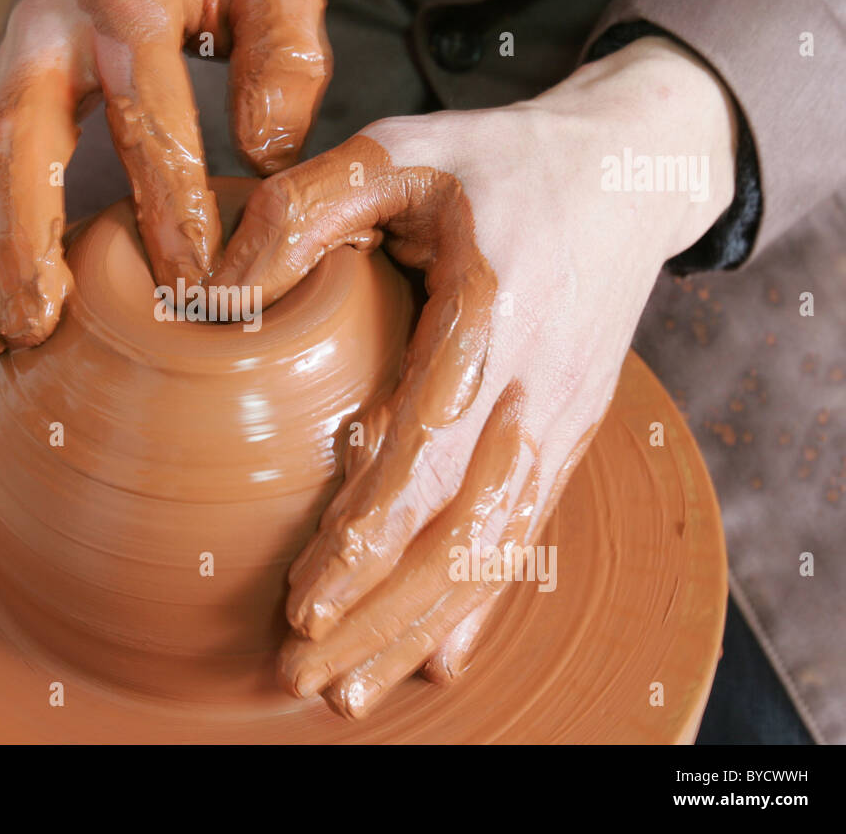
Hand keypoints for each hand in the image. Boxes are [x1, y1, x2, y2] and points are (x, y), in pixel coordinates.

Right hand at [0, 0, 329, 355]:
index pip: (146, 102)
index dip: (169, 195)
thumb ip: (287, 56)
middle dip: (29, 233)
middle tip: (43, 322)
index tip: (195, 282)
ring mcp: (17, 68)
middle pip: (26, 134)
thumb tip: (267, 155)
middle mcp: (54, 32)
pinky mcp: (6, 105)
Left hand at [215, 37, 738, 717]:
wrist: (628, 175)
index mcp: (496, 316)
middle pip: (463, 531)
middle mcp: (541, 388)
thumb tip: (217, 290)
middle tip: (304, 676)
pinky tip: (436, 654)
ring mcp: (563, 421)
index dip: (370, 536)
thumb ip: (306, 212)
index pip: (428, 449)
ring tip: (351, 692)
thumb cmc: (502, 164)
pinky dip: (480, 604)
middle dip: (382, 615)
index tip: (306, 601)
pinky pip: (525, 536)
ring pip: (493, 552)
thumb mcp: (400, 152)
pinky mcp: (569, 437)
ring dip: (420, 628)